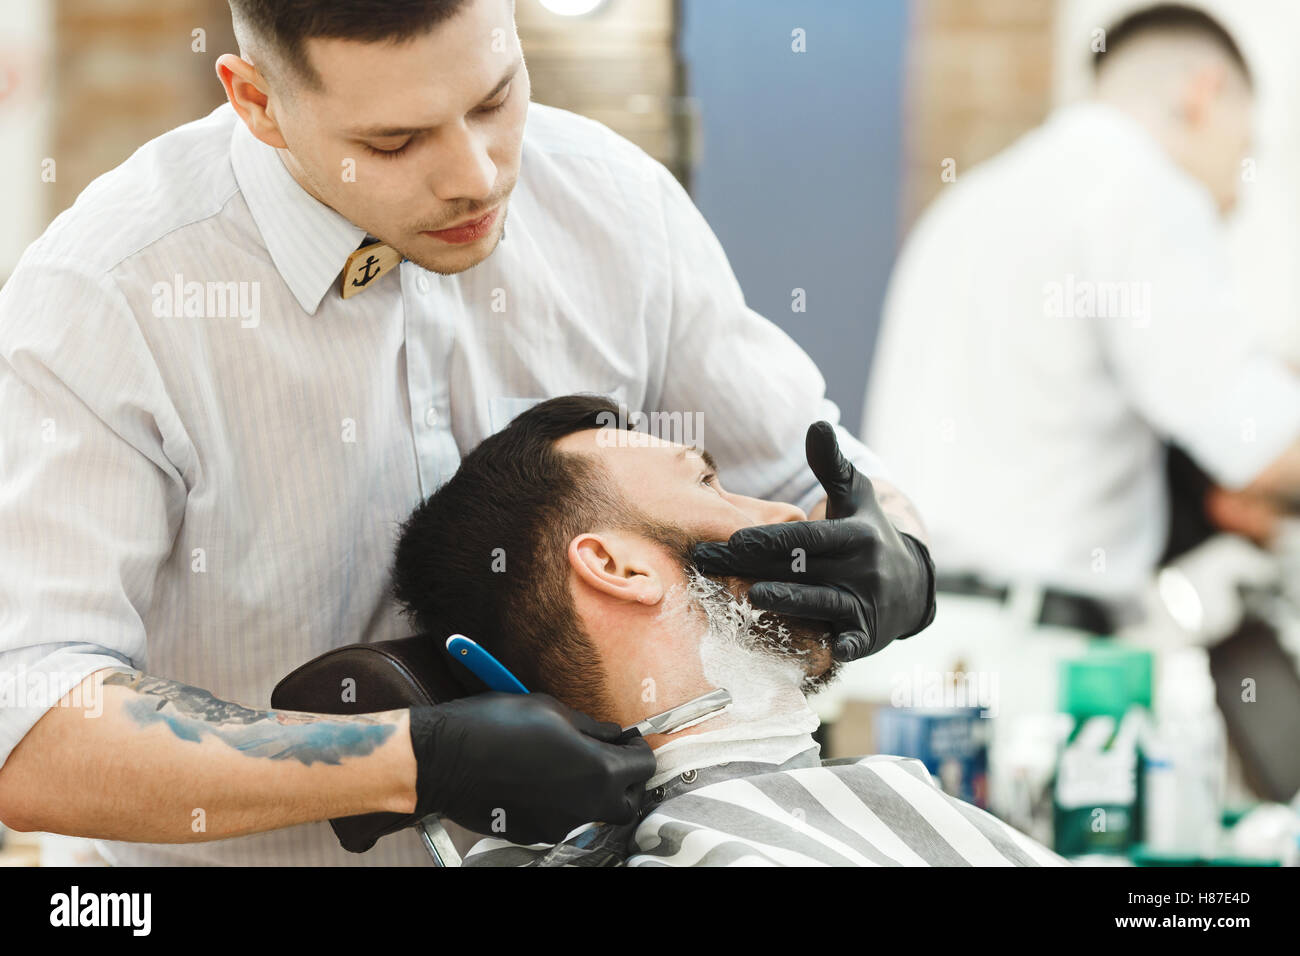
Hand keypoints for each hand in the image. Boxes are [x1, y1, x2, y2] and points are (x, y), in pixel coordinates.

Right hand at [408, 693, 655, 845]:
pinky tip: (541, 782)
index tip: (627, 739)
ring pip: (594, 813)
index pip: (644, 767)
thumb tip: (612, 734)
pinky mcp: (536, 833)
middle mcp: (586, 805)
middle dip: (625, 781)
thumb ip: (591, 727)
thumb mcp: (552, 710)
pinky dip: (562, 803)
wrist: (447, 758)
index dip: (638, 749)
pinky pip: (563, 819)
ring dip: (592, 792)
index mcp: (599, 771)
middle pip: (627, 802)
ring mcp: (561, 824)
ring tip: (569, 767)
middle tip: (609, 757)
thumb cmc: (500, 725)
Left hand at [691, 421, 935, 661]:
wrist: (912, 581)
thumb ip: (831, 464)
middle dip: (755, 567)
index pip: (807, 537)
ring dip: (791, 602)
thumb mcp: (856, 495)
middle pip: (803, 569)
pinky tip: (831, 648)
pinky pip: (855, 640)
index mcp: (856, 535)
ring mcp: (866, 603)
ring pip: (823, 603)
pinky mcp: (869, 633)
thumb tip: (816, 422)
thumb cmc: (868, 532)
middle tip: (712, 564)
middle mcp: (863, 569)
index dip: (771, 539)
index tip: (734, 539)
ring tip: (754, 597)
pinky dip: (846, 645)